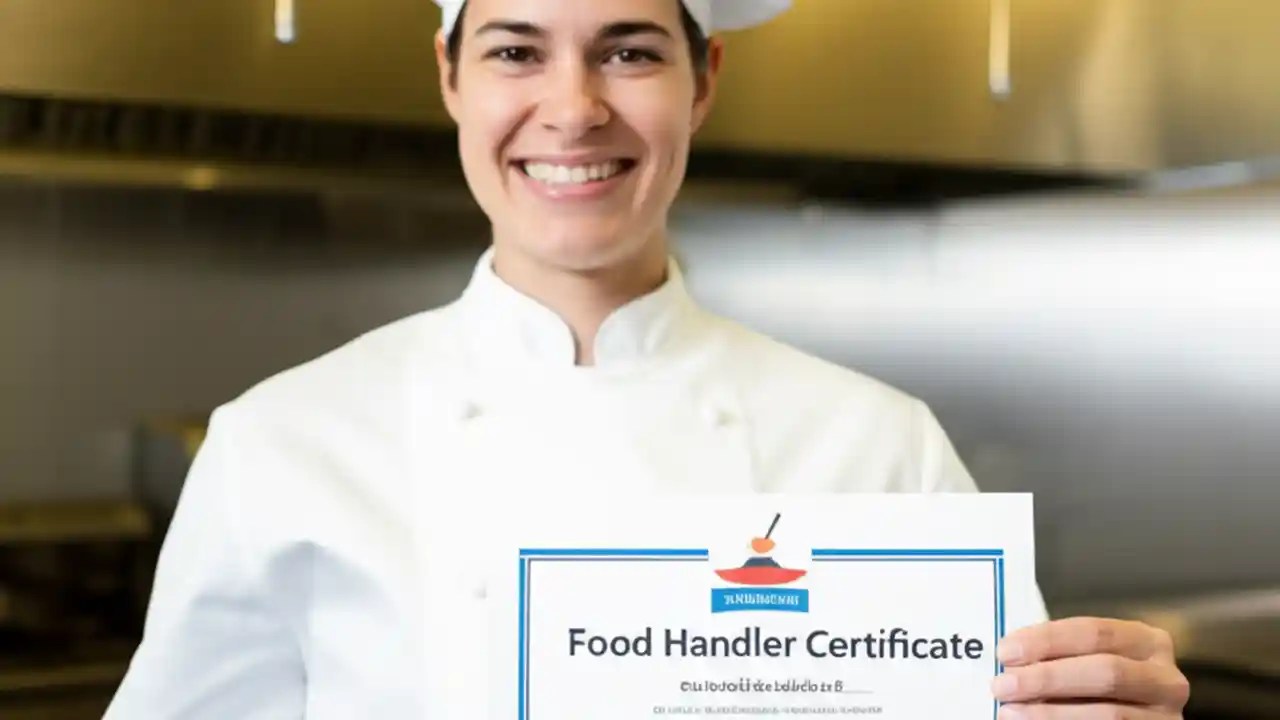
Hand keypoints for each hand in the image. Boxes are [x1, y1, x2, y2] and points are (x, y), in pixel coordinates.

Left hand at [992, 617, 1190, 718]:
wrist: (1123, 717)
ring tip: (1010, 712)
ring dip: (1051, 713)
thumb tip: (1009, 657)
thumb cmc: (1095, 686)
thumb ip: (1058, 655)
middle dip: (1047, 678)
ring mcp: (1165, 717)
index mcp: (1147, 642)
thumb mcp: (1085, 661)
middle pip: (1105, 672)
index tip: (1006, 651)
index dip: (1047, 640)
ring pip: (1108, 714)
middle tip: (1003, 685)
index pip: (1094, 632)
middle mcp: (1166, 679)